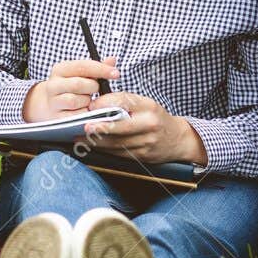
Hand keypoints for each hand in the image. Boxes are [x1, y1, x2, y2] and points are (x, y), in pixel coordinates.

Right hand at [21, 57, 119, 121]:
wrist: (48, 105)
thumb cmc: (70, 87)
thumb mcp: (79, 74)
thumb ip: (96, 68)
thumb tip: (112, 60)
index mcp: (60, 70)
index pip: (82, 66)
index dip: (101, 69)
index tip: (116, 73)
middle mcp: (53, 85)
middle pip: (79, 84)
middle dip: (93, 87)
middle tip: (95, 90)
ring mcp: (53, 102)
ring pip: (76, 101)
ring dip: (87, 101)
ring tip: (87, 100)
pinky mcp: (56, 118)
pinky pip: (76, 116)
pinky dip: (84, 113)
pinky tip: (84, 110)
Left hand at [79, 92, 205, 164]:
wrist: (177, 139)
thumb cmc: (155, 118)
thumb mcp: (145, 104)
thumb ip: (123, 102)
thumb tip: (96, 104)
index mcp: (149, 106)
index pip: (125, 102)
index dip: (106, 103)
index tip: (92, 105)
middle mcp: (149, 124)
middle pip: (122, 126)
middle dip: (101, 127)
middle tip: (84, 126)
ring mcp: (146, 141)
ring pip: (117, 142)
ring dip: (96, 141)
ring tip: (80, 137)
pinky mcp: (142, 155)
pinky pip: (119, 152)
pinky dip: (104, 149)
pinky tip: (92, 146)